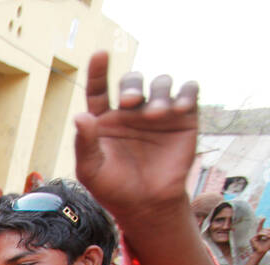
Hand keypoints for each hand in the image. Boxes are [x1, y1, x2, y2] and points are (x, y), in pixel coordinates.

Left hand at [74, 51, 198, 214]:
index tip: (100, 54)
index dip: (98, 71)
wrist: (147, 205)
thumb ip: (84, 143)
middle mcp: (131, 111)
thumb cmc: (114, 188)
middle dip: (132, 85)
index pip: (99, 89)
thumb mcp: (91, 170)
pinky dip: (186, 92)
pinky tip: (180, 107)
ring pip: (160, 83)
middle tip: (129, 102)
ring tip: (155, 114)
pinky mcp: (183, 118)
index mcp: (105, 119)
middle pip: (132, 82)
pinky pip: (188, 92)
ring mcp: (157, 112)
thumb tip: (80, 116)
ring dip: (158, 92)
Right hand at [249, 219, 269, 256]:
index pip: (262, 228)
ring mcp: (254, 237)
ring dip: (268, 233)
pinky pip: (259, 234)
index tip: (264, 218)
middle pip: (264, 229)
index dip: (262, 222)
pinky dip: (264, 234)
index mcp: (261, 235)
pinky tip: (268, 237)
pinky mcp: (252, 239)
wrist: (261, 252)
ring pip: (262, 231)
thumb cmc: (266, 247)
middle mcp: (257, 235)